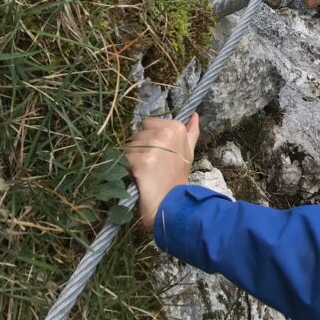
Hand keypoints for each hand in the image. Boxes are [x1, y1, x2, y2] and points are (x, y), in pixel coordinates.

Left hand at [125, 114, 199, 231]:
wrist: (173, 204)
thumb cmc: (178, 178)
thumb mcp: (188, 152)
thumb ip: (191, 132)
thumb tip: (195, 115)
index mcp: (176, 128)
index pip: (148, 123)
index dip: (150, 138)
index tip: (158, 153)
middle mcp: (165, 133)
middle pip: (138, 134)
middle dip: (140, 149)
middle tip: (151, 165)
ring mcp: (153, 146)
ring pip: (129, 146)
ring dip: (132, 159)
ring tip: (145, 172)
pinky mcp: (141, 161)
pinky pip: (125, 159)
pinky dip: (128, 169)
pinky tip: (138, 178)